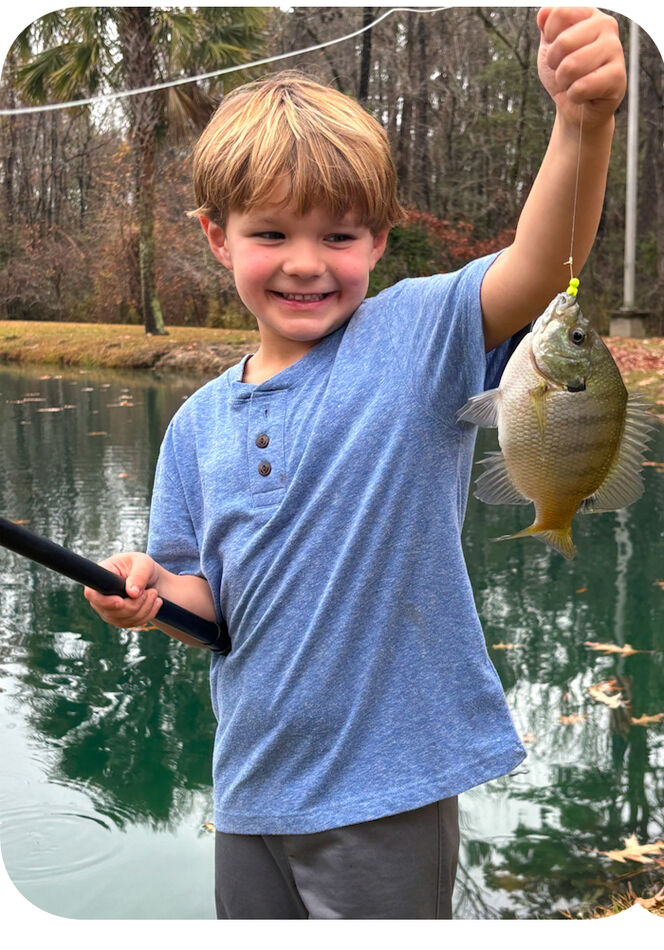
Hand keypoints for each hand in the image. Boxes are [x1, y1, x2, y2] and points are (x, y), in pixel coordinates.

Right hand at [84, 552, 162, 629]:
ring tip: (154, 593)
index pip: (91, 594)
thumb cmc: (142, 565)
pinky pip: (133, 623)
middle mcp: (100, 596)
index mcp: (101, 577)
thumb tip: (132, 593)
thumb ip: (138, 575)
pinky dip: (148, 614)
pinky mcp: (119, 619)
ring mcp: (108, 610)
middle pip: (111, 612)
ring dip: (145, 608)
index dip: (104, 601)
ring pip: (124, 620)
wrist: (150, 578)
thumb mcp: (143, 563)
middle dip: (135, 604)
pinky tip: (155, 602)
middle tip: (151, 591)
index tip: (120, 601)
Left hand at [537, 7, 625, 129]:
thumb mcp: (549, 48)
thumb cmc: (565, 74)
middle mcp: (607, 26)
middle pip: (563, 42)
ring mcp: (616, 49)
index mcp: (590, 14)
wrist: (575, 106)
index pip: (559, 14)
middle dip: (555, 64)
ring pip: (571, 66)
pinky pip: (581, 87)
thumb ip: (546, 27)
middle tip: (564, 71)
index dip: (549, 39)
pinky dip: (574, 96)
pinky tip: (584, 94)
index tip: (557, 51)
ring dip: (564, 81)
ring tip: (574, 82)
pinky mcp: (618, 76)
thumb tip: (544, 12)